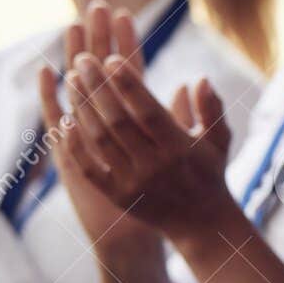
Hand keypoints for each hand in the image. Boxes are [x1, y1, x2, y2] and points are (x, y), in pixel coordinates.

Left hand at [52, 5, 237, 245]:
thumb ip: (212, 109)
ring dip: (82, 107)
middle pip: (118, 120)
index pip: (148, 111)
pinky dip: (74, 144)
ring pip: (99, 139)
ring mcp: (134, 182)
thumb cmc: (209, 173)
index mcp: (180, 149)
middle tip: (82, 59)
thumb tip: (201, 79)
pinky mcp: (117, 196)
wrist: (201, 223)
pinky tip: (65, 120)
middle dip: (97, 87)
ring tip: (71, 80)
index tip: (111, 59)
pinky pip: (89, 167)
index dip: (128, 84)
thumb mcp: (218, 141)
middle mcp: (156, 166)